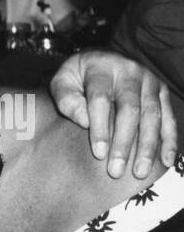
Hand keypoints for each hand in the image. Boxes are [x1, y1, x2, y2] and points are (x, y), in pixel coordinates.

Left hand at [50, 50, 176, 178]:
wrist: (99, 59)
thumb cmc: (76, 77)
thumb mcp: (62, 80)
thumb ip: (66, 99)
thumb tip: (84, 121)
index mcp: (102, 68)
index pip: (101, 100)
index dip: (100, 128)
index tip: (98, 153)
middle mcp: (130, 72)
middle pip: (130, 110)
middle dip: (124, 143)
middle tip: (116, 171)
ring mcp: (149, 81)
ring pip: (152, 116)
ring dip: (147, 147)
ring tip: (139, 172)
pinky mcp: (161, 91)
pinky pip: (169, 117)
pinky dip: (169, 140)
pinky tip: (165, 161)